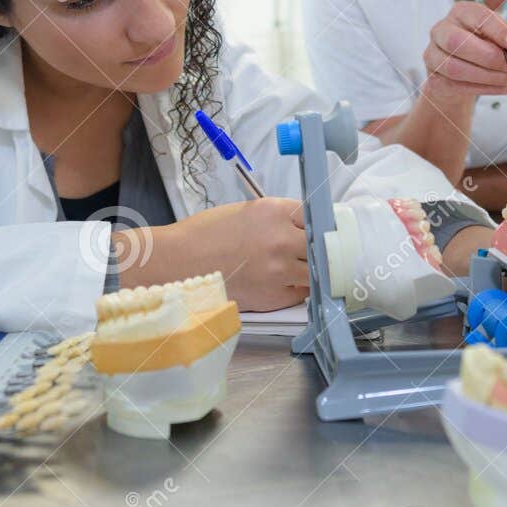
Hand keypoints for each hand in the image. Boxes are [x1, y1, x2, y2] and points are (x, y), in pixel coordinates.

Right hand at [117, 198, 308, 311]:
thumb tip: (307, 226)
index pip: (319, 214)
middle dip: (325, 247)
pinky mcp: (274, 295)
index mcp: (275, 211)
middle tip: (324, 250)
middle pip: (324, 244)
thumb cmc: (206, 235)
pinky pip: (300, 292)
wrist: (179, 262)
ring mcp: (279, 270)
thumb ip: (280, 217)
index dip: (323, 223)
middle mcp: (282, 240)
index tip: (328, 228)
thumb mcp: (247, 211)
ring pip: (317, 271)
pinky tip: (285, 281)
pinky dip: (298, 287)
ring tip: (304, 267)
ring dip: (314, 270)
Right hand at [421, 1, 506, 100]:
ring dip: (489, 77)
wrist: (463, 68)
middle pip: (457, 42)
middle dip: (490, 57)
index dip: (498, 31)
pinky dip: (486, 89)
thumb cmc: (483, 45)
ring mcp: (433, 55)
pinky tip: (504, 87)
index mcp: (461, 12)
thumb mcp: (499, 34)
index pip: (478, 17)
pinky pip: (458, 86)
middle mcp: (441, 30)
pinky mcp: (434, 78)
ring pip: (455, 68)